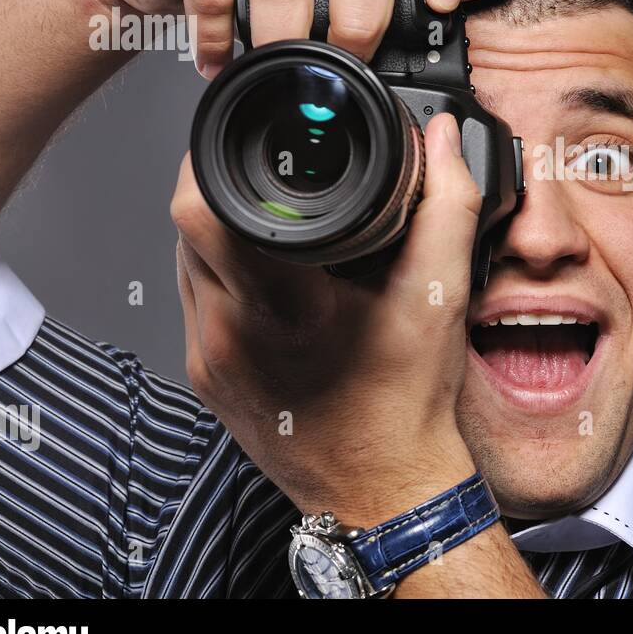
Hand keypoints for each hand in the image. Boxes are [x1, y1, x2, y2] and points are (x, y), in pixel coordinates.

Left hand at [171, 112, 485, 527]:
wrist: (387, 491)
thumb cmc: (407, 407)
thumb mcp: (439, 295)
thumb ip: (446, 204)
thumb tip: (438, 142)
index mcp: (278, 305)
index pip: (200, 207)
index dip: (212, 162)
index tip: (244, 149)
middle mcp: (226, 333)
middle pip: (188, 228)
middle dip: (225, 192)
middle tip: (275, 185)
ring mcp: (208, 360)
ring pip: (186, 264)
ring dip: (221, 235)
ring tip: (277, 233)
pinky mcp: (206, 379)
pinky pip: (196, 304)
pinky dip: (224, 278)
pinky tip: (270, 283)